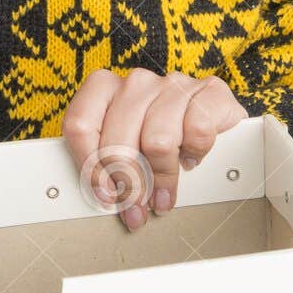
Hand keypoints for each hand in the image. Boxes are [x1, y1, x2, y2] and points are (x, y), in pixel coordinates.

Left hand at [62, 68, 247, 229]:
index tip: (106, 195)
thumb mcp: (127, 145)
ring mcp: (172, 85)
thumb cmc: (162, 132)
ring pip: (157, 142)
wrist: (212, 112)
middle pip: (117, 143)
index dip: (91, 167)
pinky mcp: (209, 91)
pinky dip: (195, 154)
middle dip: (128, 186)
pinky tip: (191, 159)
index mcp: (106, 89)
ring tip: (164, 195)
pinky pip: (197, 132)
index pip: (80, 125)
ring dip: (163, 179)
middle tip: (137, 209)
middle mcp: (136, 83)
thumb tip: (105, 199)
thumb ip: (106, 162)